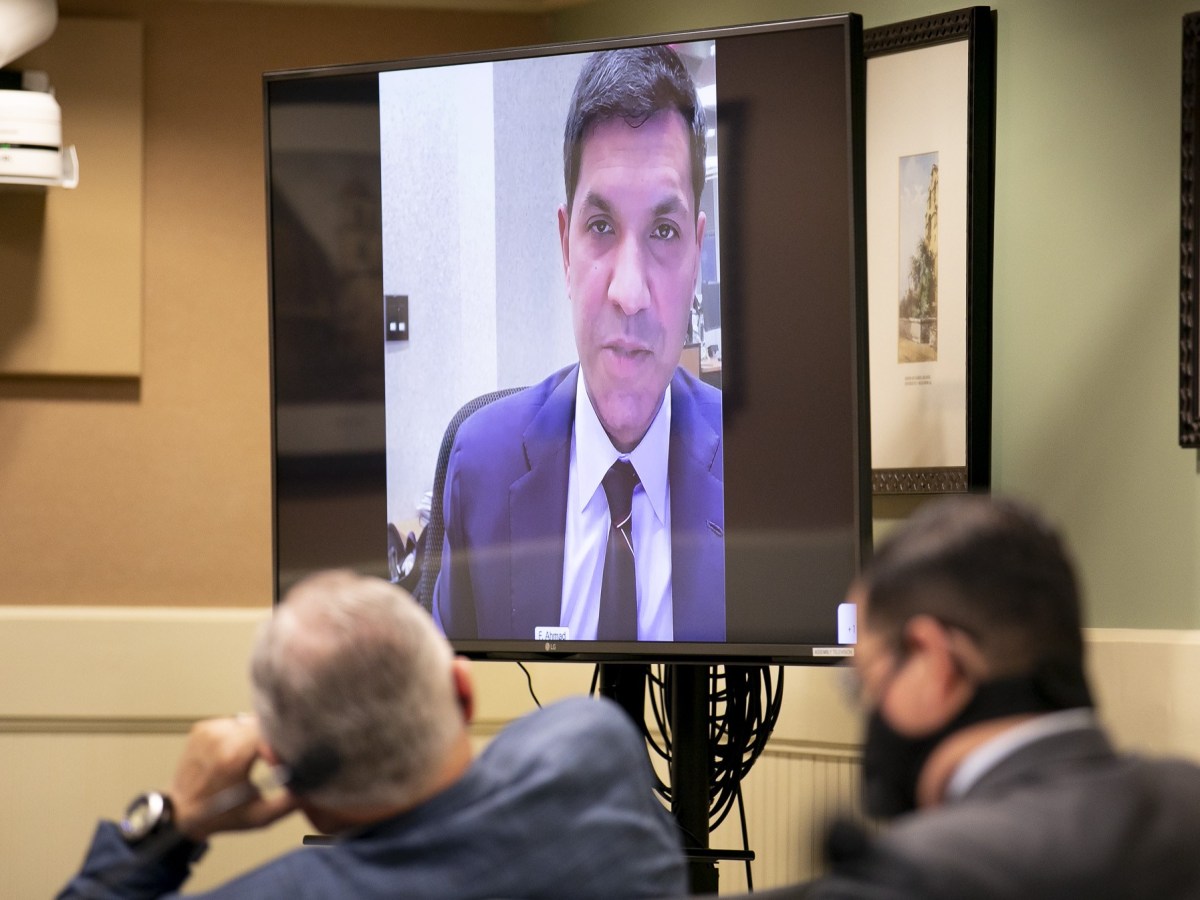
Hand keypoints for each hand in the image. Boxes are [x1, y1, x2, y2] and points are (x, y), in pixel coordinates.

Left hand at [168, 715, 299, 841]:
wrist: (180, 812)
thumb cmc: (219, 816)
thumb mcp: (260, 816)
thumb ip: (290, 801)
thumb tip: (314, 785)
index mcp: (233, 756)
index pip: (272, 729)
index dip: (285, 739)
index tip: (287, 754)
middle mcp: (220, 737)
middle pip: (262, 723)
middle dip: (272, 737)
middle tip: (273, 757)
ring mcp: (209, 729)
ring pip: (249, 721)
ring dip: (256, 735)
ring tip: (253, 757)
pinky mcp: (203, 727)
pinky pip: (234, 722)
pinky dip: (240, 734)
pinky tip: (236, 752)